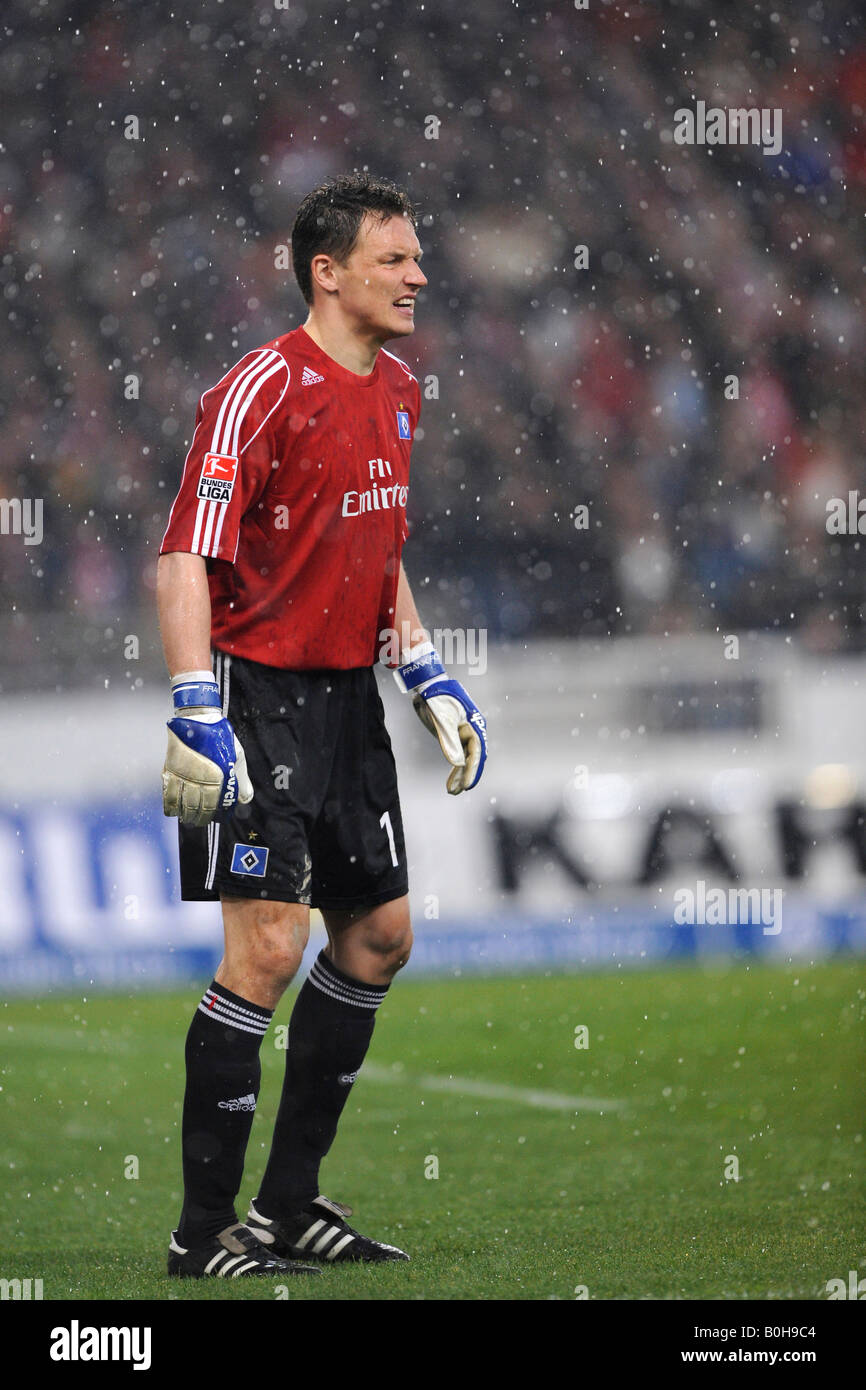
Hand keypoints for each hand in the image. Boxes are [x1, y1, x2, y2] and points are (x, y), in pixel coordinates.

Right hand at [162, 670, 253, 825]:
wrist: (198, 717)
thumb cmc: (220, 737)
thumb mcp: (236, 756)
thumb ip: (240, 778)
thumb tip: (245, 799)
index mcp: (218, 775)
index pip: (215, 803)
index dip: (214, 814)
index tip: (215, 819)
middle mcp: (199, 777)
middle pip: (197, 806)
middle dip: (199, 817)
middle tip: (200, 822)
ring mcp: (183, 774)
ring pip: (181, 802)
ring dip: (184, 814)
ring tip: (187, 819)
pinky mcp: (170, 769)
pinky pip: (167, 792)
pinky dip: (169, 805)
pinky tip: (172, 812)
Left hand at [394, 644, 487, 794]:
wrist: (426, 685)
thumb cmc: (434, 698)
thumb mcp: (440, 719)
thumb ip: (449, 741)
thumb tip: (457, 763)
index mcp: (473, 723)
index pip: (476, 751)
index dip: (472, 769)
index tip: (467, 785)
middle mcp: (472, 729)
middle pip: (474, 757)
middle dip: (468, 775)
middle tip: (461, 791)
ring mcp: (464, 733)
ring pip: (466, 758)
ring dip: (461, 774)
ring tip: (453, 791)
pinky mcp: (455, 735)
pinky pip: (459, 755)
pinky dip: (455, 768)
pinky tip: (451, 781)